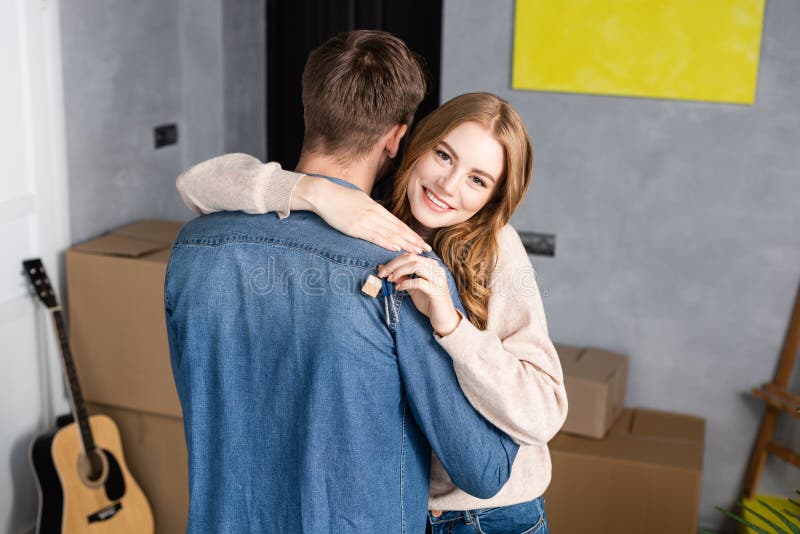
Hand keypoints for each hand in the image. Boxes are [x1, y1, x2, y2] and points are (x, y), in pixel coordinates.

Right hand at [294, 176, 430, 253]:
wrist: (323, 194)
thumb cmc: (340, 197)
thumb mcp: (360, 201)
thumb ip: (371, 211)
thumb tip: (380, 218)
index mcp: (376, 208)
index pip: (398, 224)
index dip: (411, 234)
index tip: (422, 241)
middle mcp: (374, 214)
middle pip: (398, 230)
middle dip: (413, 241)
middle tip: (427, 250)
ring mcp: (365, 221)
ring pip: (389, 234)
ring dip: (405, 244)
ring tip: (417, 251)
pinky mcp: (355, 227)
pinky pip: (374, 236)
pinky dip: (386, 243)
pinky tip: (396, 248)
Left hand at [378, 253, 461, 335]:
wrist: (445, 318)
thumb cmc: (429, 303)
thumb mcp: (413, 288)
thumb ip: (403, 278)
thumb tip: (386, 270)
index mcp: (431, 265)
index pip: (410, 256)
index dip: (394, 261)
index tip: (382, 270)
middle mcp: (436, 268)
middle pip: (411, 258)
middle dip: (394, 264)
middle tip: (382, 273)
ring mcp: (437, 279)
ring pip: (416, 266)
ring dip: (399, 272)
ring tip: (390, 280)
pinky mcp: (436, 290)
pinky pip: (419, 282)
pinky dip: (406, 283)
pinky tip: (399, 288)